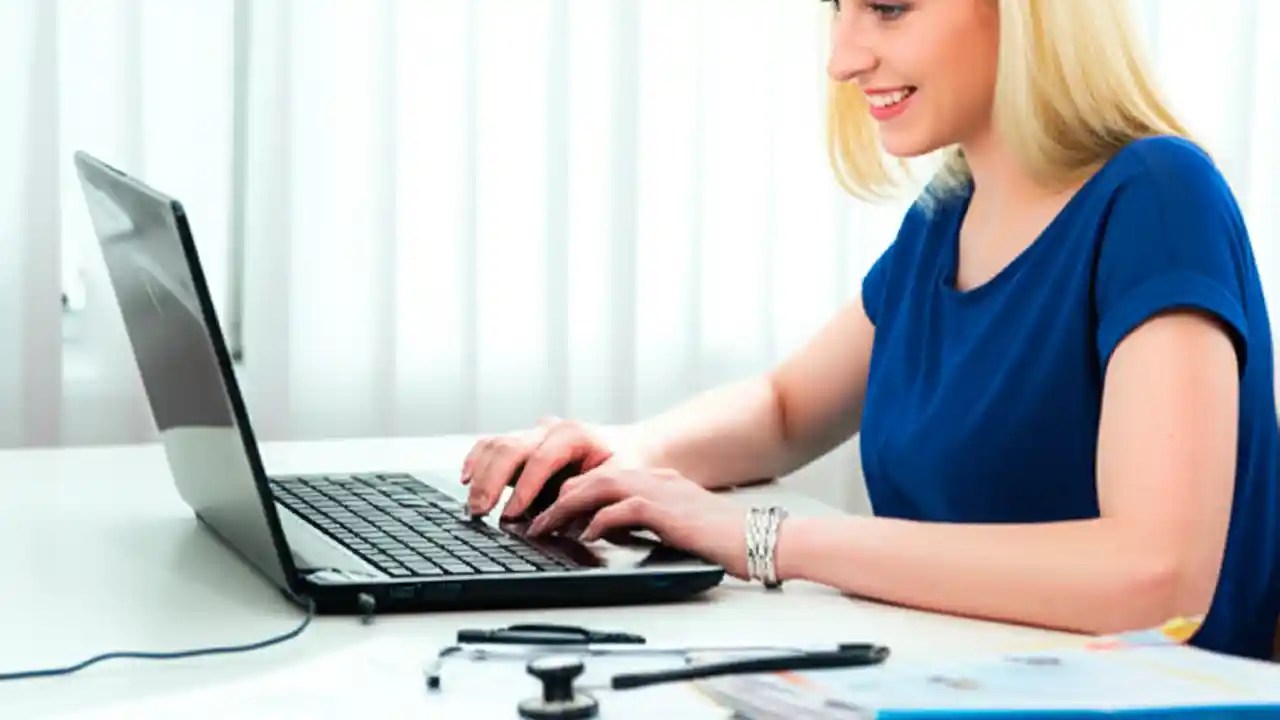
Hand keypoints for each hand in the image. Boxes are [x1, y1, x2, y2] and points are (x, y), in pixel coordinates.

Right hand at [461, 416, 645, 517]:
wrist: (631, 447)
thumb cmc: (626, 465)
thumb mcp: (619, 479)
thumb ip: (590, 491)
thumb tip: (560, 510)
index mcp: (575, 434)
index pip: (541, 460)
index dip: (523, 489)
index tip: (510, 515)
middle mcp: (550, 429)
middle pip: (510, 448)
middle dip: (491, 481)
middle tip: (480, 511)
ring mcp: (533, 433)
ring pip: (496, 444)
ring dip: (480, 474)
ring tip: (472, 505)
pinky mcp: (523, 442)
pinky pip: (491, 444)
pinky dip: (476, 459)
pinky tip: (466, 478)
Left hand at [526, 467, 748, 578]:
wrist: (759, 540)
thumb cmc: (722, 541)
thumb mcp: (675, 527)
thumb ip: (644, 523)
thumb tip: (605, 532)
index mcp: (657, 480)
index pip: (603, 477)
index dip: (570, 492)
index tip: (546, 510)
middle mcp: (655, 478)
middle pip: (593, 477)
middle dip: (557, 497)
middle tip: (532, 518)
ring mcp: (661, 490)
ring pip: (600, 486)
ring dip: (567, 506)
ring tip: (544, 526)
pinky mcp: (667, 509)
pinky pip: (622, 508)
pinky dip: (599, 520)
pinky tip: (586, 534)